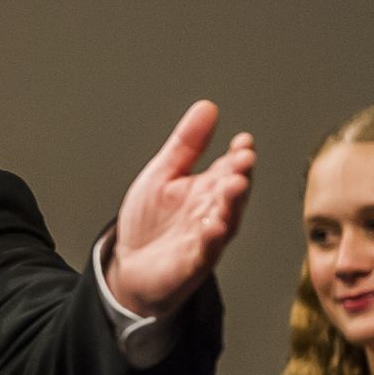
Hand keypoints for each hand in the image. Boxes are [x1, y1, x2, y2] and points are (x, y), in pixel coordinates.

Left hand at [108, 100, 256, 317]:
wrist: (130, 267)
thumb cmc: (150, 222)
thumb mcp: (162, 174)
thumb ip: (186, 145)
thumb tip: (207, 107)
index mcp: (208, 187)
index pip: (230, 166)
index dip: (239, 154)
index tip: (243, 141)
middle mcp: (213, 211)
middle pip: (233, 191)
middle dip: (239, 174)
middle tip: (243, 159)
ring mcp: (207, 237)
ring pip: (226, 219)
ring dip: (232, 203)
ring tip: (234, 185)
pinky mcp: (194, 263)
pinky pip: (207, 250)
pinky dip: (211, 239)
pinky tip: (213, 226)